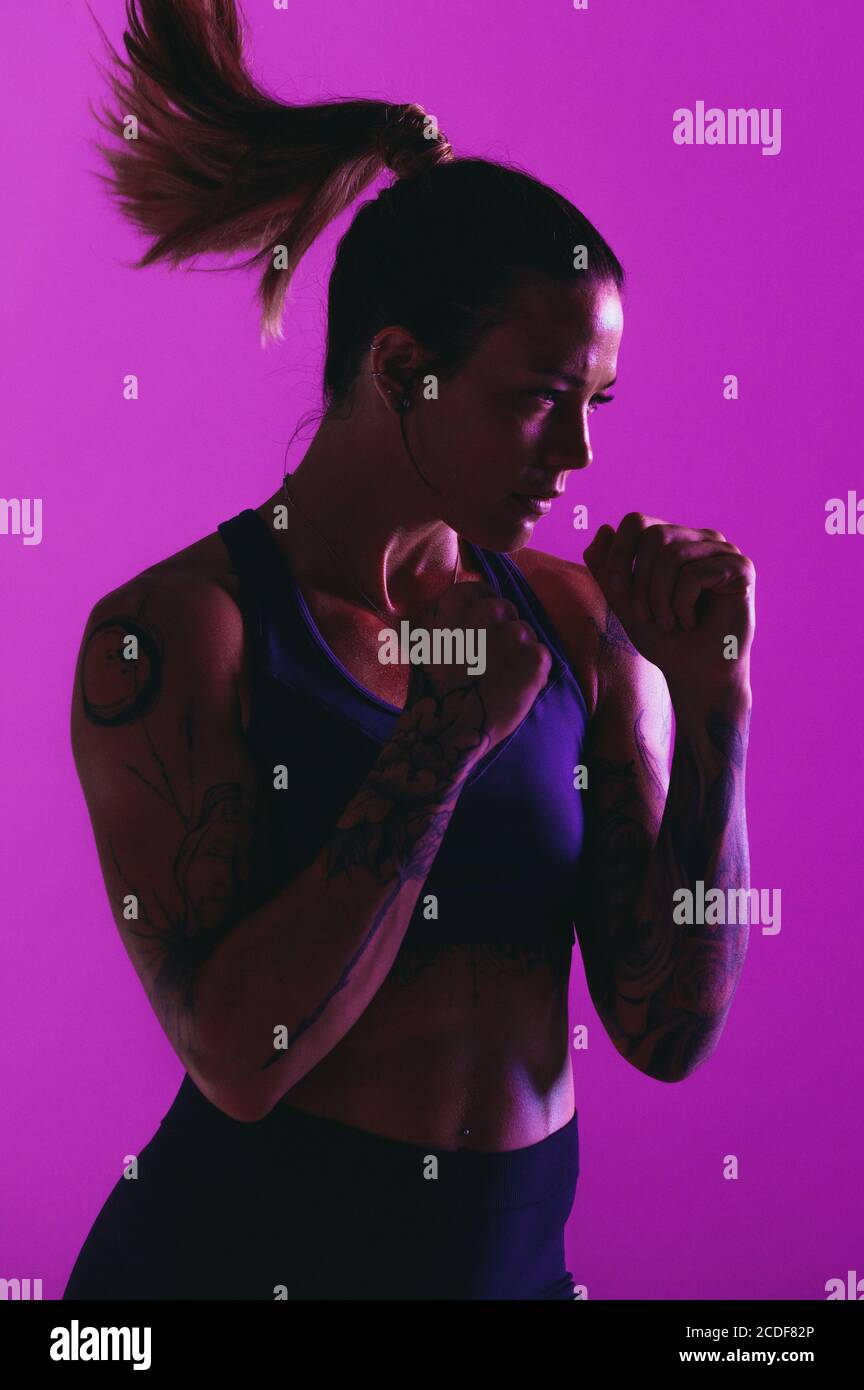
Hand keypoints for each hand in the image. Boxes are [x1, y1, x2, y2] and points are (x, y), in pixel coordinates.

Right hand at [405, 579, 552, 752]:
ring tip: (497, 679)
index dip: (484, 617)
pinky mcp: (535, 657)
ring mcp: (514, 633)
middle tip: (486, 664)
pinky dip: (532, 673)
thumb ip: (445, 612)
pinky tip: (512, 689)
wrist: (446, 727)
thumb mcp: (423, 636)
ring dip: (517, 653)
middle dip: (501, 634)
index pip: (485, 593)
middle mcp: (488, 610)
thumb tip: (467, 599)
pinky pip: (541, 657)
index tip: (479, 638)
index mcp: (459, 600)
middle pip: (508, 612)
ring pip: (526, 634)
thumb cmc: (432, 685)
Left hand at [583, 513, 755, 694]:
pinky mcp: (742, 568)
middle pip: (655, 535)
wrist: (695, 673)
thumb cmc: (663, 638)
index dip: (620, 553)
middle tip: (647, 615)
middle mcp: (699, 539)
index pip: (637, 522)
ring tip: (669, 622)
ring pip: (674, 555)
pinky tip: (691, 622)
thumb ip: (608, 568)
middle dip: (641, 582)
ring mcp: (722, 551)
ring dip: (661, 598)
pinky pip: (696, 573)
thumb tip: (603, 528)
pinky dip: (683, 604)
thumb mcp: (624, 601)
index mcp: (673, 540)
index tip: (617, 589)